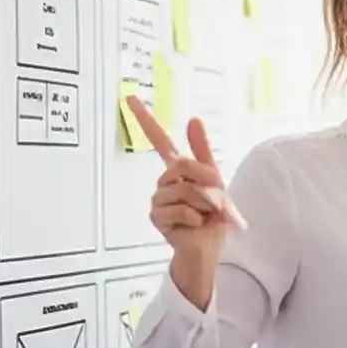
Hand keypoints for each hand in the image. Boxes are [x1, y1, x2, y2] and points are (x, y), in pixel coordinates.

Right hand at [125, 94, 245, 268]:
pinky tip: (193, 225)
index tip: (130, 98)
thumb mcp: (215, 182)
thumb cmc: (211, 217)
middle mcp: (164, 182)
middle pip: (183, 166)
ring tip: (204, 215)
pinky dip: (196, 218)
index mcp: (178, 171)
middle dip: (206, 182)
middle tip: (216, 201)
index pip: (159, 141)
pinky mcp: (156, 217)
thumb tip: (193, 119)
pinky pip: (181, 209)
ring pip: (185, 189)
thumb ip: (203, 152)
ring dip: (205, 204)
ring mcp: (157, 199)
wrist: (207, 249)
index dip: (145, 119)